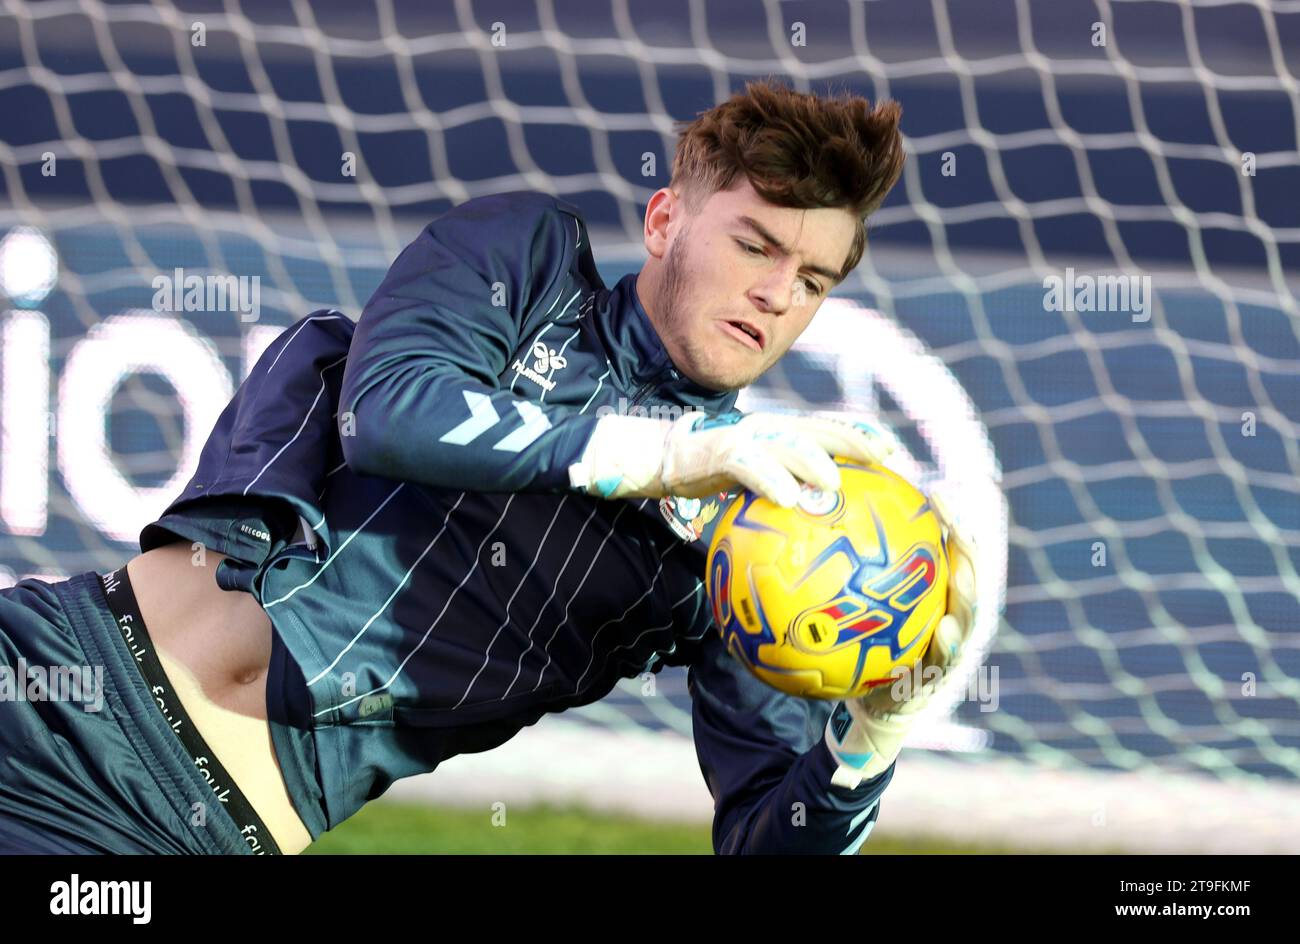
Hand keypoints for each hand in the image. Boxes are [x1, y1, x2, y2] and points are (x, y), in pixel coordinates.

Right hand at [568, 410, 898, 505]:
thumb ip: (784, 503)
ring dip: (813, 460)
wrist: (661, 460)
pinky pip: (749, 464)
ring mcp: (747, 437)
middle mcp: (770, 430)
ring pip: (787, 441)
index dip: (865, 437)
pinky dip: (770, 478)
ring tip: (835, 484)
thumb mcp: (754, 490)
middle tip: (887, 459)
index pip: (832, 431)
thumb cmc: (711, 478)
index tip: (897, 456)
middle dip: (855, 440)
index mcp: (783, 436)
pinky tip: (787, 498)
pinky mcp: (721, 450)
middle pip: (821, 428)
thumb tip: (817, 538)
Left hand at [824, 491, 977, 787]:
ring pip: (970, 615)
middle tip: (956, 516)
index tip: (937, 490)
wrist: (869, 708)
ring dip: (970, 592)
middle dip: (969, 545)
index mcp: (934, 597)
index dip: (951, 519)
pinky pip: (948, 659)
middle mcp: (950, 617)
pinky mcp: (939, 679)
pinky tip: (946, 629)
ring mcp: (950, 649)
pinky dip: (949, 644)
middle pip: (969, 574)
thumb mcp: (854, 611)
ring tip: (962, 569)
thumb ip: (848, 577)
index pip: (948, 550)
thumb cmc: (861, 652)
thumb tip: (813, 529)